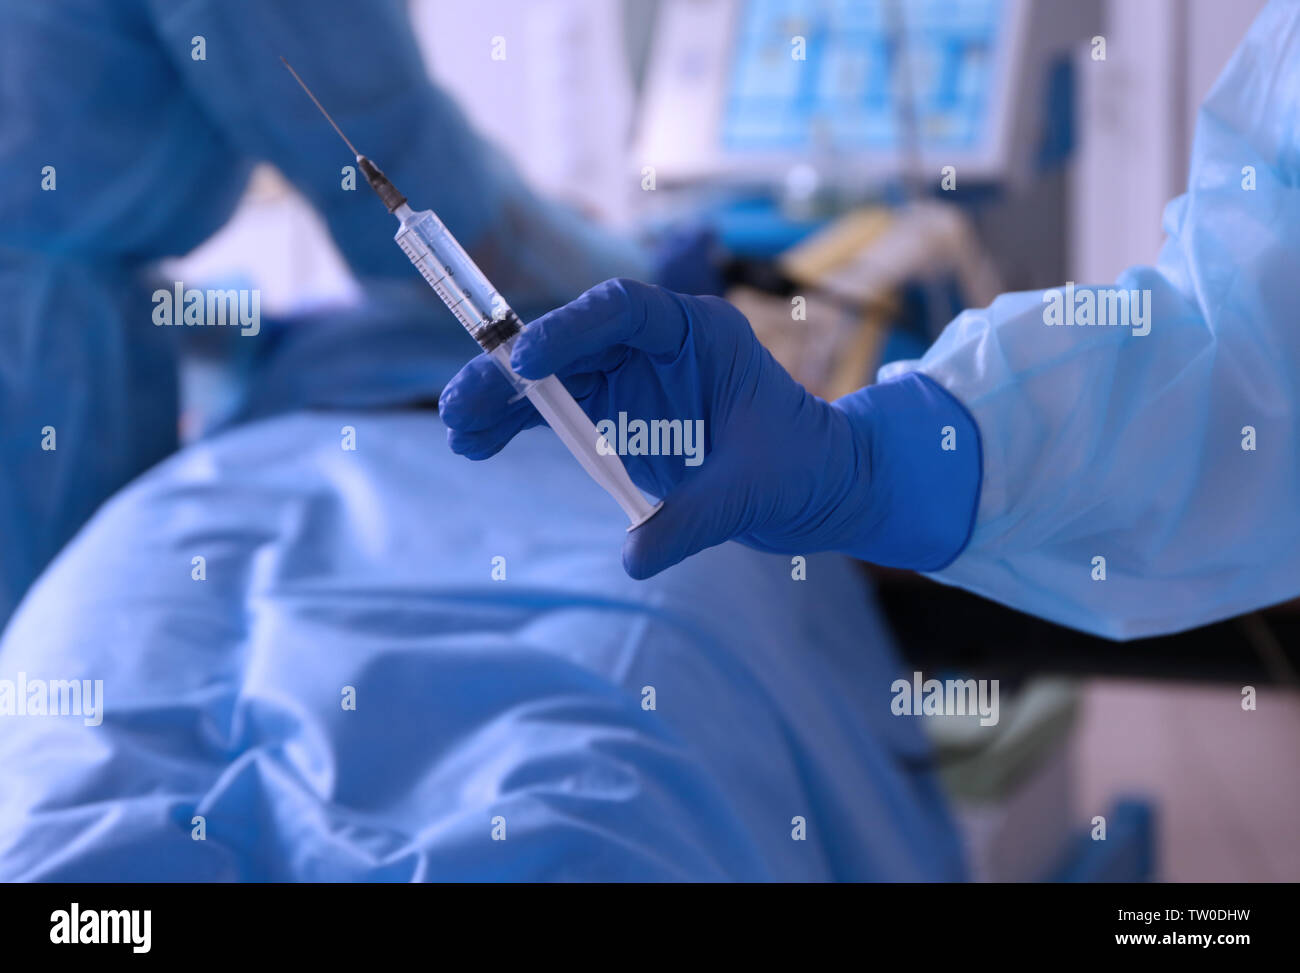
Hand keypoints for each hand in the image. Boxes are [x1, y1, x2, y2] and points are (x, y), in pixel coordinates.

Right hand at [438, 279, 979, 577]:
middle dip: (513, 371)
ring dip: (502, 400)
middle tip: (461, 403)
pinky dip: (516, 427)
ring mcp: (631, 377)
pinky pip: (555, 414)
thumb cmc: (800, 465)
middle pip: (571, 343)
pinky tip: (477, 447)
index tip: (527, 359)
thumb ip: (694, 519)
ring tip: (460, 430)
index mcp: (697, 332)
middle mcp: (655, 345)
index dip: (571, 328)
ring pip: (552, 378)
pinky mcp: (616, 415)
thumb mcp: (753, 490)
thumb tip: (635, 559)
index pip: (624, 309)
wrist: (814, 483)